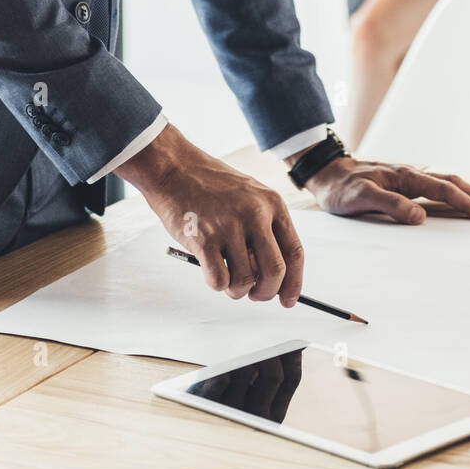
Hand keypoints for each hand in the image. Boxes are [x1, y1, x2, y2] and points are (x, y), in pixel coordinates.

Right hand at [118, 124, 303, 306]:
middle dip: (266, 292)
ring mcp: (229, 226)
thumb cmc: (211, 186)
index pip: (294, 252)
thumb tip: (275, 277)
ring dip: (237, 290)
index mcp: (272, 203)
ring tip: (228, 279)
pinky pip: (219, 280)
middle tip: (255, 295)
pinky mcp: (204, 238)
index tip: (288, 300)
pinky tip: (211, 270)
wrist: (175, 168)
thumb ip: (265, 229)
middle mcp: (255, 214)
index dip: (294, 282)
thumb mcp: (250, 196)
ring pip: (245, 281)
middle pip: (275, 272)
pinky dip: (217, 284)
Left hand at [297, 154, 469, 223]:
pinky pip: (435, 187)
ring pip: (446, 183)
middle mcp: (411, 174)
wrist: (327, 174)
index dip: (467, 203)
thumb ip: (390, 205)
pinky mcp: (404, 184)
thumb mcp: (360, 198)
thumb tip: (421, 216)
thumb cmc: (342, 188)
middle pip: (453, 182)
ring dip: (468, 194)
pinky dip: (453, 194)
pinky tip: (458, 201)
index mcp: (405, 177)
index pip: (444, 189)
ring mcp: (409, 178)